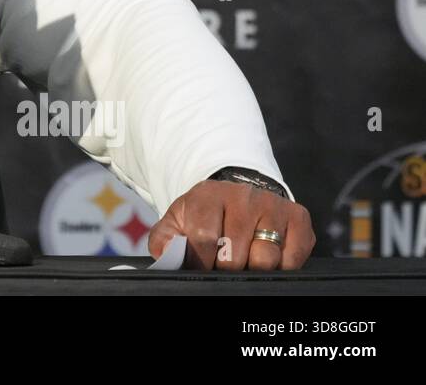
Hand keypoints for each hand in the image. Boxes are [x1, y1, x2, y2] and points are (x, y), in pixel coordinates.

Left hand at [147, 179, 315, 269]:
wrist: (237, 196)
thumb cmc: (204, 216)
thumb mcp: (177, 221)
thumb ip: (164, 238)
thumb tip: (170, 253)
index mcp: (209, 195)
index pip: (204, 237)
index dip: (201, 260)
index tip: (201, 266)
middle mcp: (243, 196)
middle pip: (235, 254)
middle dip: (226, 267)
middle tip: (222, 263)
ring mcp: (273, 205)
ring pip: (265, 259)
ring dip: (253, 268)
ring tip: (244, 260)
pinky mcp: (298, 217)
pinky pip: (293, 259)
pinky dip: (281, 266)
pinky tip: (267, 255)